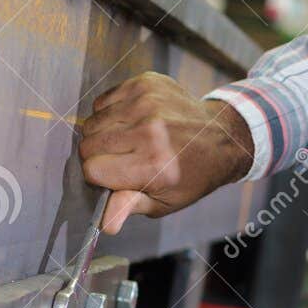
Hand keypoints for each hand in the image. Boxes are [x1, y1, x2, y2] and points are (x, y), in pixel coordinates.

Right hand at [78, 72, 255, 233]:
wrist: (220, 137)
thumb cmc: (190, 175)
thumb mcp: (165, 201)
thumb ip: (130, 207)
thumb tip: (105, 224)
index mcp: (152, 165)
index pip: (92, 170)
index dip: (99, 177)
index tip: (115, 177)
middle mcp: (148, 132)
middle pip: (87, 144)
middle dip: (98, 155)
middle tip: (123, 159)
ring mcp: (146, 103)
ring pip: (92, 121)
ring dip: (104, 133)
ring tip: (130, 140)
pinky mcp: (144, 83)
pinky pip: (103, 101)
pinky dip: (111, 112)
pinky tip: (133, 121)